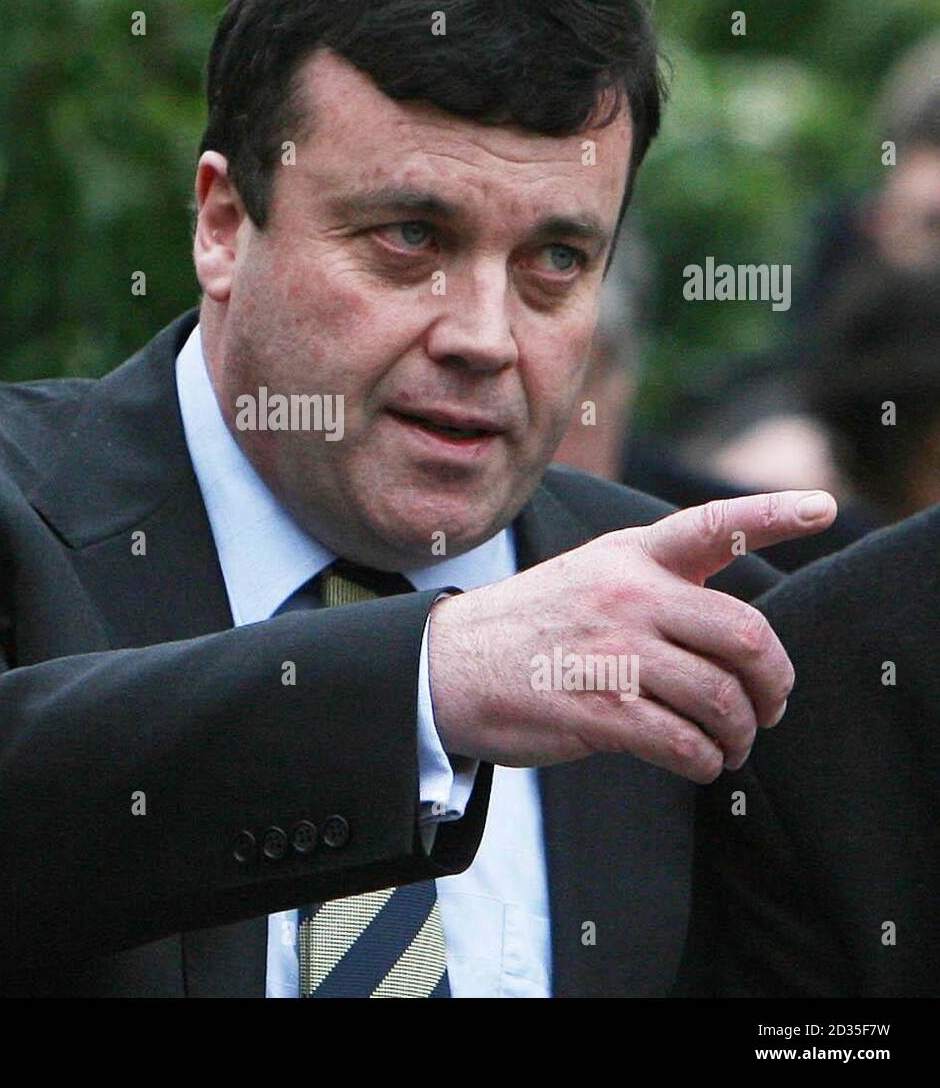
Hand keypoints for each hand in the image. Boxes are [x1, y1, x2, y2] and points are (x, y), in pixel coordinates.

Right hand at [427, 490, 836, 781]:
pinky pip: (685, 742)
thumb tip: (739, 633)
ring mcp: (612, 652)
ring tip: (731, 744)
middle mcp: (626, 596)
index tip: (822, 508)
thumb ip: (657, 585)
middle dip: (774, 683)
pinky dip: (705, 762)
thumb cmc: (533, 626)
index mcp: (628, 557)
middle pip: (745, 636)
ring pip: (722, 698)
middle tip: (771, 705)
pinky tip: (698, 761)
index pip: (711, 526)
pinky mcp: (597, 709)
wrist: (448, 664)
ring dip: (741, 733)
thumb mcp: (590, 577)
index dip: (771, 515)